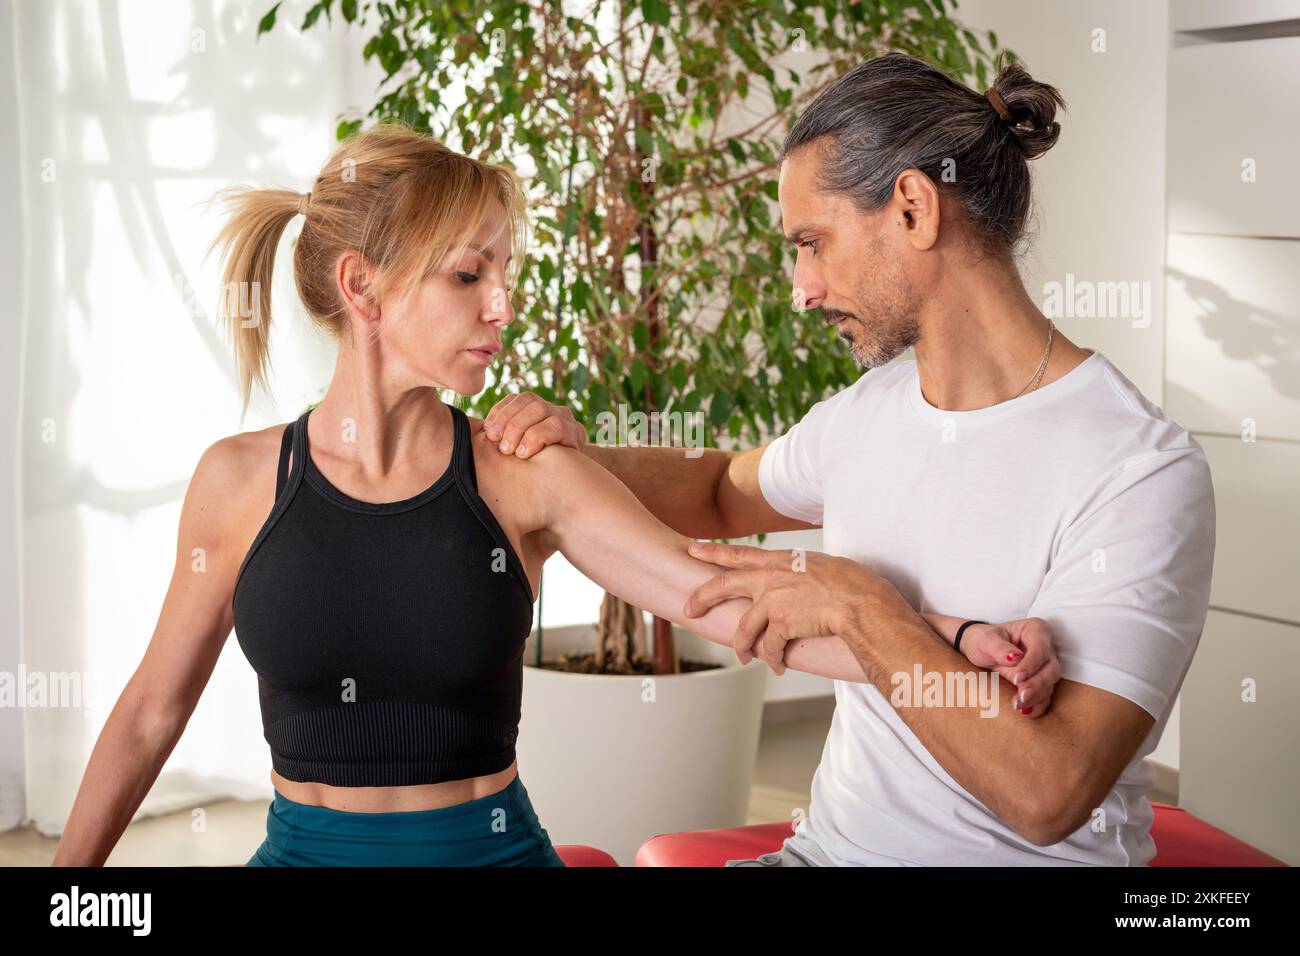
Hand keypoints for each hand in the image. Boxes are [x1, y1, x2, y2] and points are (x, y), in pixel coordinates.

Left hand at [483, 392, 585, 458]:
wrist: (568, 484)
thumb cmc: (534, 468)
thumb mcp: (516, 449)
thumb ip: (502, 439)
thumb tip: (477, 434)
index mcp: (536, 410)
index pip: (516, 398)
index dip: (500, 412)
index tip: (487, 432)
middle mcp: (552, 410)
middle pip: (529, 401)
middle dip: (508, 422)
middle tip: (498, 445)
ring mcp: (566, 419)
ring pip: (541, 409)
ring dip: (520, 429)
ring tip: (510, 451)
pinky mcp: (576, 433)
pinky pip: (555, 426)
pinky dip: (536, 437)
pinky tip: (525, 453)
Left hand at [682, 541, 917, 674]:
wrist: (862, 604)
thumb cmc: (854, 585)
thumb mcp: (824, 565)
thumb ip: (803, 571)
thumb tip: (802, 576)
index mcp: (781, 561)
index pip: (738, 554)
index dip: (712, 551)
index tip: (693, 546)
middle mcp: (771, 578)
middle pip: (723, 585)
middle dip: (701, 598)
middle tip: (688, 610)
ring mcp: (773, 601)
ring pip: (743, 628)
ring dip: (742, 648)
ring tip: (745, 658)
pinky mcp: (780, 624)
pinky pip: (767, 648)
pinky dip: (772, 660)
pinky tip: (778, 667)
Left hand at [957, 618, 1061, 717]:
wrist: (978, 650)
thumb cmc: (983, 640)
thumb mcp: (985, 640)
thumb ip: (999, 648)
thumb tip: (1015, 658)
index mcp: (1036, 630)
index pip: (1040, 648)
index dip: (1031, 665)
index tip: (1017, 678)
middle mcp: (1046, 647)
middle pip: (1051, 669)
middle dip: (1036, 685)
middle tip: (1020, 697)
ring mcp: (1046, 666)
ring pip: (1050, 684)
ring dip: (1036, 697)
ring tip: (1018, 705)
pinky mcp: (1042, 682)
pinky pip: (1045, 696)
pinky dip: (1037, 705)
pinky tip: (1026, 712)